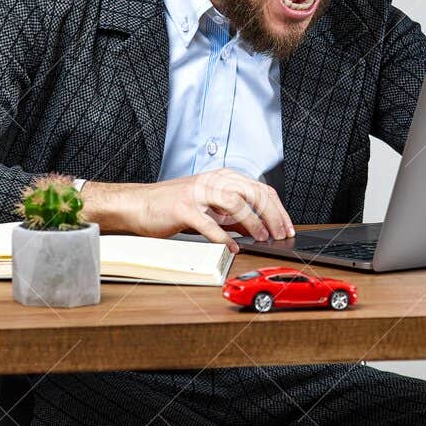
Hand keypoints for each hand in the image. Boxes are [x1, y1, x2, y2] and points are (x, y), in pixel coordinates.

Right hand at [82, 169, 293, 253]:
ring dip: (253, 222)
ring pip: (236, 202)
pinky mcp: (183, 207)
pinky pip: (209, 223)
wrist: (138, 205)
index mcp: (222, 178)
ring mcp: (198, 192)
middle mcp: (212, 180)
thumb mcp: (209, 208)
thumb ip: (233, 216)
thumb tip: (257, 227)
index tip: (286, 228)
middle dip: (272, 215)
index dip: (278, 209)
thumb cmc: (171, 206)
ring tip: (261, 238)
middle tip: (280, 235)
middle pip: (253, 192)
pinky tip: (232, 247)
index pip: (260, 188)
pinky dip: (224, 237)